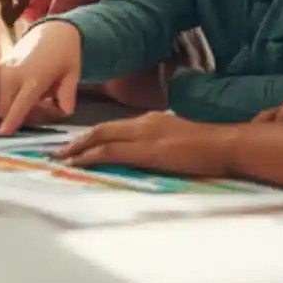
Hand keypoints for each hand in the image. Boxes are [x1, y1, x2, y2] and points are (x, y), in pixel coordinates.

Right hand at [0, 21, 81, 134]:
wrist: (52, 32)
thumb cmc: (65, 55)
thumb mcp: (73, 76)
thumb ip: (67, 98)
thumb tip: (61, 113)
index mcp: (35, 77)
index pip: (22, 101)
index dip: (12, 118)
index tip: (3, 132)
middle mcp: (15, 73)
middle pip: (0, 102)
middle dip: (6, 115)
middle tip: (20, 118)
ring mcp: (3, 67)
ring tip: (6, 110)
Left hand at [53, 113, 238, 177]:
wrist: (225, 144)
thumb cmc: (208, 145)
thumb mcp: (177, 136)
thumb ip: (159, 140)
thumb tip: (146, 151)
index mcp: (150, 120)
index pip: (113, 127)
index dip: (92, 135)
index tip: (75, 143)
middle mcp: (142, 123)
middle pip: (101, 129)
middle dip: (77, 140)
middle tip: (58, 151)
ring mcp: (144, 135)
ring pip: (101, 139)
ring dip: (78, 149)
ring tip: (61, 158)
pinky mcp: (147, 151)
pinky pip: (112, 152)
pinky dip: (91, 156)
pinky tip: (79, 163)